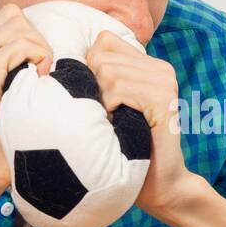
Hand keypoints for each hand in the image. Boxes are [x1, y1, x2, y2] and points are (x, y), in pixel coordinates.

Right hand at [0, 3, 52, 196]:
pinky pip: (19, 44)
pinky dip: (38, 56)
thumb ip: (6, 69)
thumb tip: (35, 54)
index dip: (22, 31)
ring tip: (40, 72)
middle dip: (35, 35)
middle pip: (9, 13)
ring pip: (16, 23)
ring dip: (38, 44)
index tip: (33, 61)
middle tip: (41, 66)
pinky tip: (40, 78)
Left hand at [85, 30, 191, 219]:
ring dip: (100, 101)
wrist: (158, 185)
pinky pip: (119, 88)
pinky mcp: (164, 99)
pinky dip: (110, 109)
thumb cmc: (125, 150)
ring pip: (107, 71)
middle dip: (92, 87)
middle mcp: (161, 69)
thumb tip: (60, 58)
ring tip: (114, 123)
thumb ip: (98, 79)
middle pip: (101, 55)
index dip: (90, 69)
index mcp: (149, 66)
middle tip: (107, 117)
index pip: (104, 41)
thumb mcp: (109, 107)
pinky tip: (120, 126)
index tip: (98, 102)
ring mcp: (165, 82)